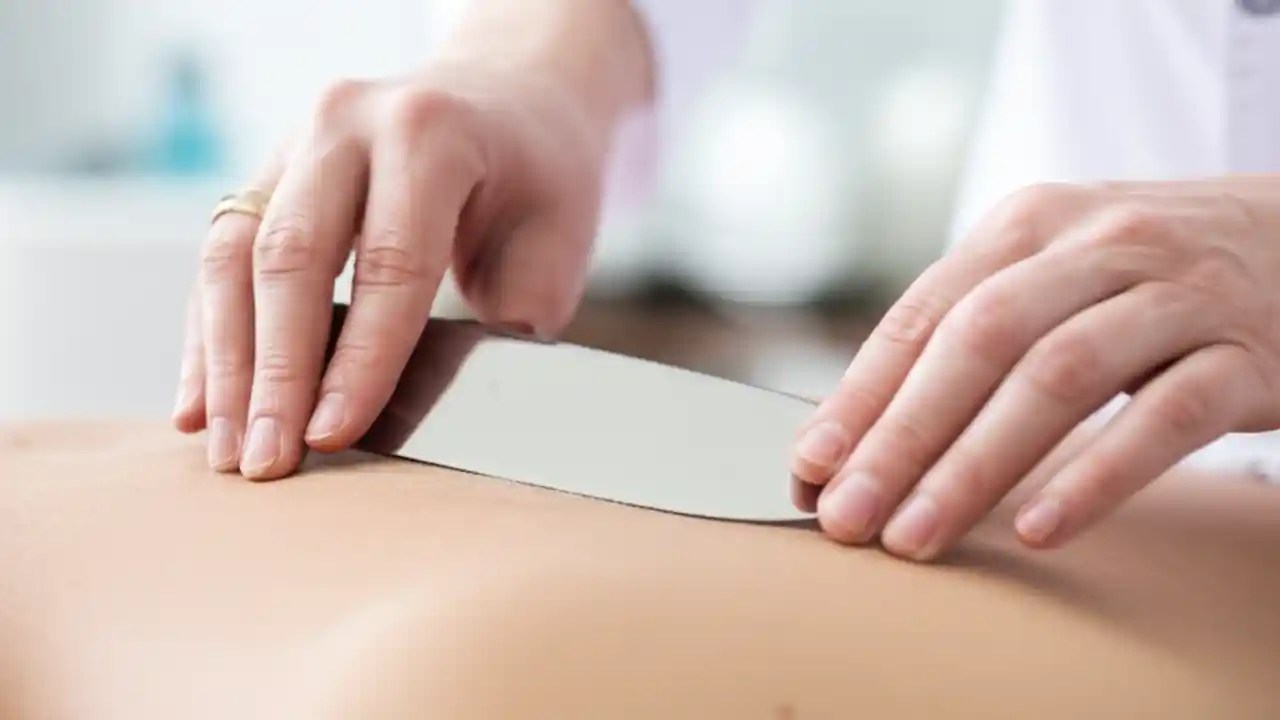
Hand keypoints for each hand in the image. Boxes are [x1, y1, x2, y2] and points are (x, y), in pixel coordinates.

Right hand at [170, 0, 651, 478]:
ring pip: (234, 256)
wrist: (509, 104)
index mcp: (431, 132)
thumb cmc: (539, 183)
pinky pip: (220, 258)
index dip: (359, 358)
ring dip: (225, 363)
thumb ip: (498, 321)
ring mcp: (296, 143)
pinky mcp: (265, 175)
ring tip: (226, 450)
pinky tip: (200, 406)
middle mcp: (348, 124)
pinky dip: (208, 337)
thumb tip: (417, 408)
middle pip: (292, 256)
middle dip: (276, 373)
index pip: (389, 261)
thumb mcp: (554, 246)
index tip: (331, 436)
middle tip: (266, 462)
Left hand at [792, 178, 1279, 558]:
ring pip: (1059, 377)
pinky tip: (1038, 527)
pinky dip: (1096, 475)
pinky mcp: (1245, 354)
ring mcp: (1175, 295)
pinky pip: (1166, 418)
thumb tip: (865, 427)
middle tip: (849, 516)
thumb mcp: (1055, 269)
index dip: (861, 393)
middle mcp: (1098, 244)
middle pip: (979, 342)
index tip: (812, 465)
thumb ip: (973, 329)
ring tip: (917, 534)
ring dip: (977, 465)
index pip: (925, 313)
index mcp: (1029, 224)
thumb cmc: (1149, 272)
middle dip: (901, 436)